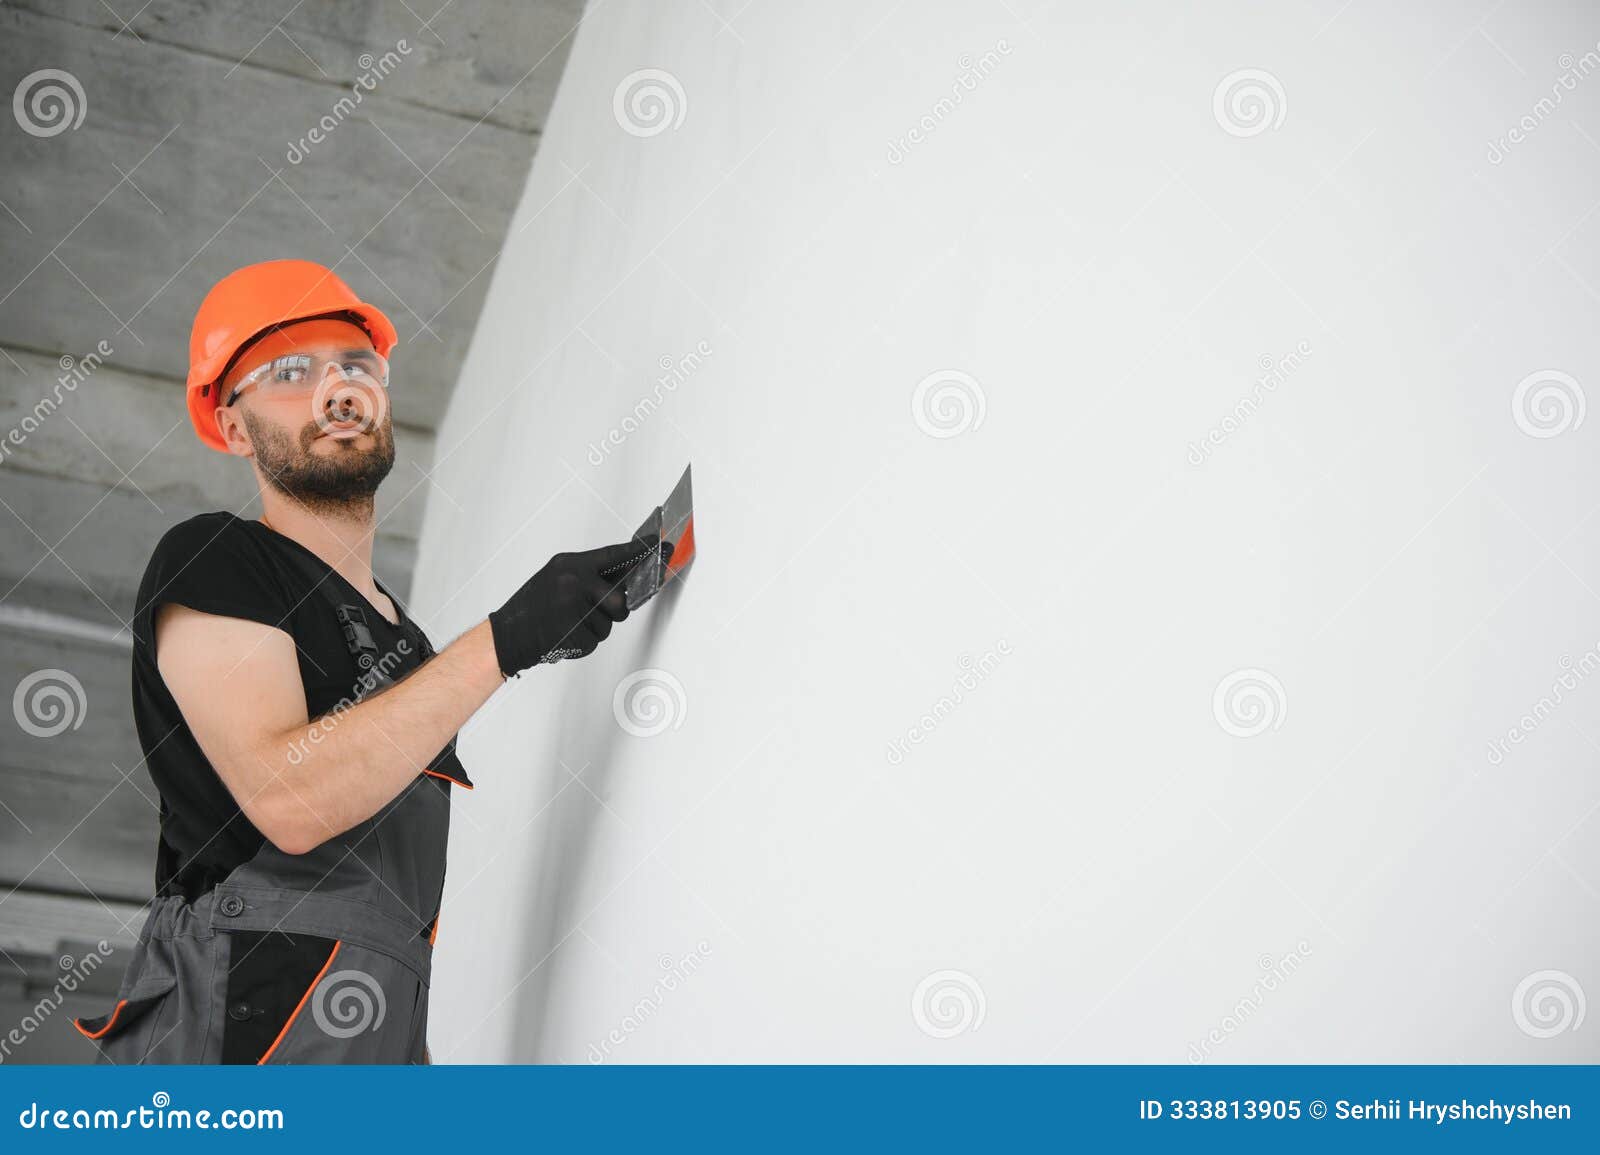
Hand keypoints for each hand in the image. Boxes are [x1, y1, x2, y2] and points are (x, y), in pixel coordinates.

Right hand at [488, 535, 658, 676]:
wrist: (505, 635)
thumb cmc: (532, 608)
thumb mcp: (556, 579)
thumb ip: (588, 577)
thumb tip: (625, 581)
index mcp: (570, 565)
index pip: (613, 555)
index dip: (639, 551)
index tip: (660, 545)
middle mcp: (573, 582)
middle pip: (620, 600)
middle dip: (613, 612)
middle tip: (591, 613)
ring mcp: (573, 607)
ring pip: (609, 624)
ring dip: (595, 629)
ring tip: (568, 624)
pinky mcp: (573, 632)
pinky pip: (595, 641)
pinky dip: (583, 643)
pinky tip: (564, 635)